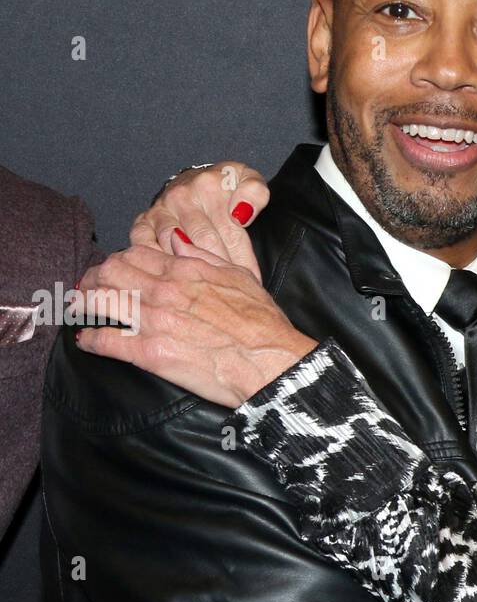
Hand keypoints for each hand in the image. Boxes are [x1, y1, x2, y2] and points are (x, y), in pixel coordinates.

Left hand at [76, 233, 316, 406]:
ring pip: (101, 301)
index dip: (116, 260)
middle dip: (93, 278)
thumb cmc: (263, 324)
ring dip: (85, 304)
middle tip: (87, 288)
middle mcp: (164, 290)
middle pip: (110, 272)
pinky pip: (107, 341)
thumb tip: (177, 241)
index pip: (134, 253)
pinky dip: (91, 340)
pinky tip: (86, 340)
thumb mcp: (237, 276)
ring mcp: (155, 321)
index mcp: (184, 269)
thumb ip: (203, 256)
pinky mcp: (151, 353)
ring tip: (79, 309)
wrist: (271, 361)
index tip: (110, 269)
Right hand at [130, 161, 269, 281]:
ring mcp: (160, 210)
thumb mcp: (247, 180)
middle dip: (222, 269)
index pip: (230, 232)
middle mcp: (181, 197)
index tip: (252, 280)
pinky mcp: (143, 222)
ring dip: (193, 271)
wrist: (199, 182)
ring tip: (208, 290)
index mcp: (209, 186)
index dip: (243, 260)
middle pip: (204, 243)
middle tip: (232, 291)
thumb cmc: (226, 188)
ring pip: (176, 248)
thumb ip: (254, 192)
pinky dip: (160, 265)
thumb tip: (241, 212)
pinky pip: (146, 247)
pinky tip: (175, 279)